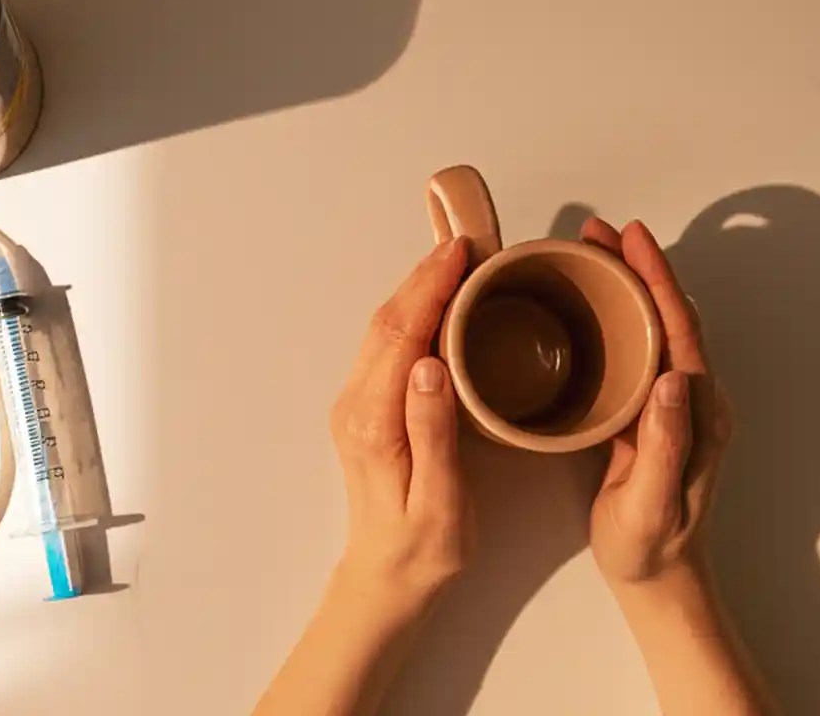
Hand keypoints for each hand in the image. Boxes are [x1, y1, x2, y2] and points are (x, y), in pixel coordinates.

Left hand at [328, 237, 472, 607]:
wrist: (387, 575)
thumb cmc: (425, 547)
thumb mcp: (440, 499)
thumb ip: (433, 431)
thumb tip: (430, 364)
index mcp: (374, 422)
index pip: (401, 336)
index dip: (429, 288)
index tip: (461, 253)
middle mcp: (356, 405)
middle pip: (386, 323)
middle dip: (422, 278)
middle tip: (464, 244)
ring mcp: (356, 405)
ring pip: (383, 331)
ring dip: (415, 292)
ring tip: (454, 262)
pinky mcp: (365, 410)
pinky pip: (386, 347)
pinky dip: (412, 316)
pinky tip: (438, 305)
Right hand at [581, 218, 734, 585]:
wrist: (656, 577)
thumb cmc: (648, 545)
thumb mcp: (653, 502)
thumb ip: (665, 444)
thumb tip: (671, 379)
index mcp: (696, 412)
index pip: (680, 329)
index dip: (656, 279)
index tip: (629, 240)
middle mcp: (690, 399)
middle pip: (667, 315)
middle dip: (636, 268)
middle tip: (597, 233)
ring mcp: (670, 404)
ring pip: (651, 328)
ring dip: (624, 287)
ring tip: (588, 255)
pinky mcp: (648, 413)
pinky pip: (635, 351)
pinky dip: (613, 318)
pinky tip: (585, 309)